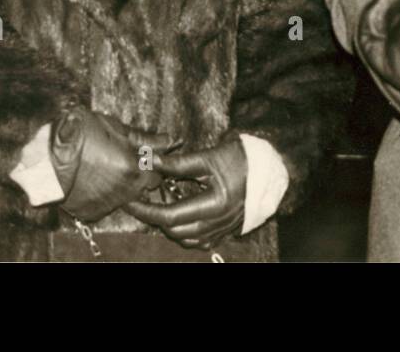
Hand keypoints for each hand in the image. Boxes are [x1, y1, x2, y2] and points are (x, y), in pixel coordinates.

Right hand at [50, 108, 178, 223]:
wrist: (47, 155)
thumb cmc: (81, 135)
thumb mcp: (116, 129)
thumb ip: (146, 139)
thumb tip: (170, 141)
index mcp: (135, 170)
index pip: (159, 171)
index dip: (153, 162)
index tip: (147, 155)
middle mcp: (126, 192)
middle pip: (146, 186)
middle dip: (142, 175)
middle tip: (128, 160)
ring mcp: (110, 204)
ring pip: (128, 197)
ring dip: (125, 185)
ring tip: (109, 169)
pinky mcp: (94, 213)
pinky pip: (108, 205)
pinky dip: (106, 195)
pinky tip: (96, 181)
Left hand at [124, 139, 247, 250]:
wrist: (269, 170)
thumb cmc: (240, 160)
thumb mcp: (208, 157)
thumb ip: (178, 164)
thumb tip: (150, 162)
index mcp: (214, 205)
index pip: (169, 216)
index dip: (146, 210)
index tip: (130, 201)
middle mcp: (217, 224)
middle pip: (173, 231)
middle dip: (155, 215)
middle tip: (150, 192)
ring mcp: (221, 231)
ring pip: (184, 239)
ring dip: (169, 224)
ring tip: (168, 198)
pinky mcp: (223, 233)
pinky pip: (197, 242)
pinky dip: (183, 231)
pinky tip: (182, 211)